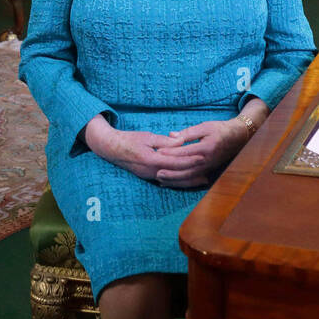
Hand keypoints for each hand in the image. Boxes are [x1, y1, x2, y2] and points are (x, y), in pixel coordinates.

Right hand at [83, 115, 204, 182]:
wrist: (111, 148)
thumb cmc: (129, 139)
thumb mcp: (147, 137)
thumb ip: (165, 141)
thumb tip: (180, 143)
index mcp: (151, 159)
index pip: (176, 162)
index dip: (190, 160)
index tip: (203, 157)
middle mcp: (151, 171)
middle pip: (176, 176)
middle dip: (192, 176)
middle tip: (208, 175)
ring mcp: (148, 176)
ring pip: (172, 181)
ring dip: (187, 181)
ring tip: (201, 181)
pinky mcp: (147, 176)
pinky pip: (165, 181)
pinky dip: (177, 181)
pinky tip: (185, 180)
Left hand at [153, 118, 249, 188]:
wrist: (238, 138)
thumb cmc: (220, 130)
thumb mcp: (205, 126)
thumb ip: (188, 132)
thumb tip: (171, 136)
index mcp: (206, 148)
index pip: (185, 152)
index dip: (171, 152)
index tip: (158, 152)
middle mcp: (207, 161)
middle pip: (186, 169)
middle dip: (171, 172)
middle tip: (156, 172)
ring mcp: (208, 168)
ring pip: (189, 177)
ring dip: (174, 180)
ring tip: (160, 180)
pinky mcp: (208, 172)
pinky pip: (193, 180)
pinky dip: (181, 183)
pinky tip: (170, 183)